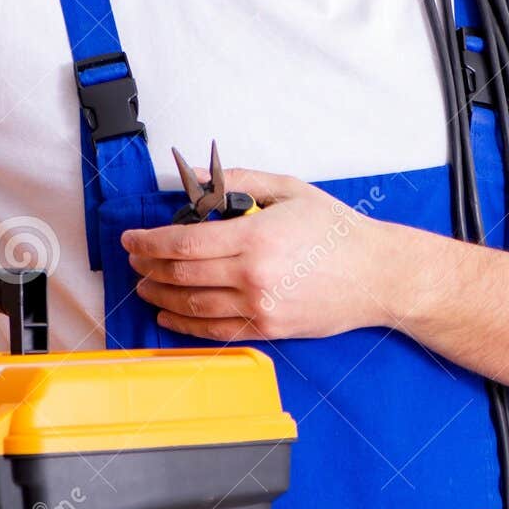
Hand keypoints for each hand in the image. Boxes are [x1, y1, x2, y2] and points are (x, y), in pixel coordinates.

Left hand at [121, 168, 392, 340]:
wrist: (377, 275)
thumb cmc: (336, 231)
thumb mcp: (288, 190)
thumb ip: (237, 182)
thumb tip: (193, 178)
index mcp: (255, 238)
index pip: (184, 243)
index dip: (149, 241)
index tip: (131, 238)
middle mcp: (253, 277)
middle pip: (182, 274)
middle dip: (148, 266)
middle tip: (134, 259)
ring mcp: (260, 308)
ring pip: (193, 305)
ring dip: (160, 295)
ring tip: (143, 285)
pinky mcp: (268, 330)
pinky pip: (215, 330)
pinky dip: (185, 324)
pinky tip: (168, 314)